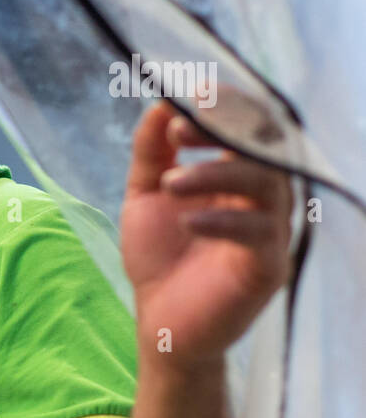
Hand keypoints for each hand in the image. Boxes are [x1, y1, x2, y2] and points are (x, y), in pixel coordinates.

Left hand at [121, 98, 293, 362]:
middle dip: (224, 131)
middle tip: (179, 132)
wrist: (159, 322)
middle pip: (265, 148)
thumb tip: (161, 103)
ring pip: (267, 185)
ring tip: (170, 184)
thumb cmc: (159, 257)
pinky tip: (188, 222)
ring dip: (216, 175)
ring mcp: (272, 232)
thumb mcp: (145, 194)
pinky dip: (223, 220)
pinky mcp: (269, 267)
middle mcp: (263, 198)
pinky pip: (259, 233)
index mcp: (238, 176)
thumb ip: (152, 151)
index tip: (192, 95)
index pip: (250, 127)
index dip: (228, 105)